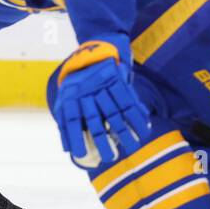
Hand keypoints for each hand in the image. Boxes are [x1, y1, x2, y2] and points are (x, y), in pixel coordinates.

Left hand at [51, 39, 151, 167]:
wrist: (96, 50)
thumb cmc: (79, 80)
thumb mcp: (66, 96)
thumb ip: (66, 121)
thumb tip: (66, 148)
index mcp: (70, 97)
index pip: (71, 121)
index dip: (75, 138)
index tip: (80, 155)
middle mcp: (86, 93)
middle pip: (96, 121)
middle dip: (103, 141)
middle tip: (110, 158)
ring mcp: (104, 87)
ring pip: (115, 114)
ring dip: (124, 133)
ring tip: (132, 148)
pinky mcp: (120, 81)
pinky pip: (130, 103)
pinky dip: (138, 117)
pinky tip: (144, 130)